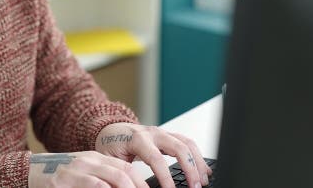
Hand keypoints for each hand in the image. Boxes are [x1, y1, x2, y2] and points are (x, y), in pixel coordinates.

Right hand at [27, 151, 147, 187]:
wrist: (30, 171)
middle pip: (123, 173)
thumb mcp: (84, 173)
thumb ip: (103, 178)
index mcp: (96, 158)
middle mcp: (89, 161)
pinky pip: (91, 185)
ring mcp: (76, 170)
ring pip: (112, 178)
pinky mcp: (62, 180)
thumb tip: (126, 185)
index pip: (127, 168)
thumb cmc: (61, 176)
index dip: (142, 182)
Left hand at [95, 123, 211, 187]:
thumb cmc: (110, 145)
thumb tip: (130, 186)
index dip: (166, 177)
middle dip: (190, 169)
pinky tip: (202, 169)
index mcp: (137, 139)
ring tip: (203, 180)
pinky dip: (197, 156)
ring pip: (187, 143)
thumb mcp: (111, 160)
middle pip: (178, 147)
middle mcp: (152, 133)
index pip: (156, 159)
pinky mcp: (167, 136)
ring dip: (197, 162)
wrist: (110, 130)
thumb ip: (122, 173)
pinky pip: (186, 142)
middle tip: (195, 187)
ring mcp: (162, 133)